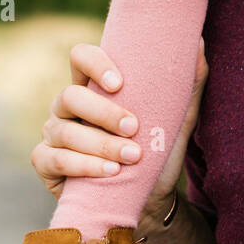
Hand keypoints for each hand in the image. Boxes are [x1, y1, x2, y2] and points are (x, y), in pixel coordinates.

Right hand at [30, 39, 207, 204]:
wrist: (149, 200)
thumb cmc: (157, 152)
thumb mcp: (177, 118)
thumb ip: (188, 82)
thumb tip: (198, 42)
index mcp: (94, 86)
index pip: (81, 58)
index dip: (95, 63)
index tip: (119, 83)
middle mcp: (68, 105)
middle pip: (72, 95)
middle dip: (104, 113)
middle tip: (134, 128)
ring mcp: (54, 132)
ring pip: (66, 131)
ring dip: (101, 145)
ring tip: (132, 157)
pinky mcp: (45, 162)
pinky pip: (55, 158)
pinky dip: (84, 166)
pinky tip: (109, 172)